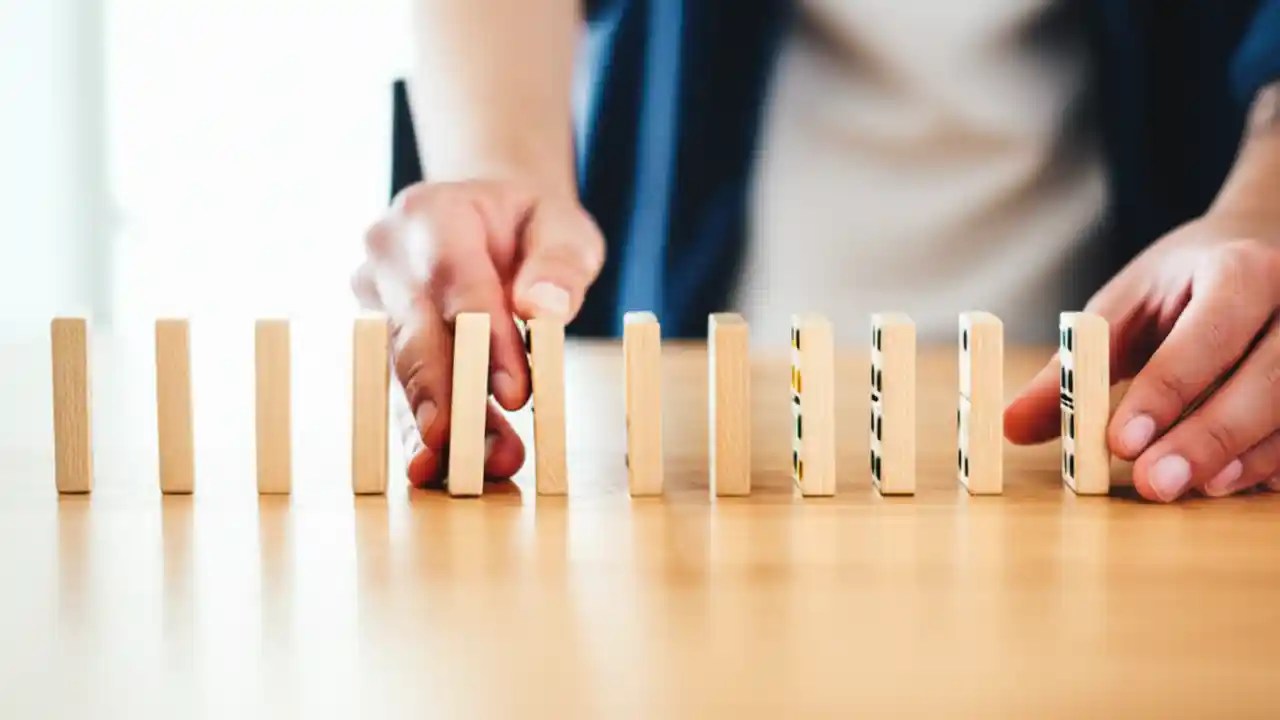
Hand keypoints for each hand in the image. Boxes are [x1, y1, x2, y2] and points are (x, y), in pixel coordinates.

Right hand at [351, 180, 604, 485]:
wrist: (484, 218)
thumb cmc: (528, 224)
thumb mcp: (562, 226)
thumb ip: (560, 262)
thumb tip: (545, 307)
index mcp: (431, 214)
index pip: (457, 283)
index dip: (485, 342)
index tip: (515, 394)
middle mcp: (388, 256)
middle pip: (417, 334)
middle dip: (449, 398)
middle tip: (477, 451)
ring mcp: (376, 300)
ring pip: (408, 372)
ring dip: (442, 426)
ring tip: (479, 468)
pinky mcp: (381, 341)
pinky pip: (403, 391)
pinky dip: (425, 431)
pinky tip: (440, 470)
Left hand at [1005, 213, 1279, 501]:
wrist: (1262, 247)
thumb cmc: (1181, 282)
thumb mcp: (1121, 307)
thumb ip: (1071, 365)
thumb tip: (1010, 426)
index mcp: (1240, 271)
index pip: (1208, 335)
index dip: (1167, 392)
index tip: (1122, 441)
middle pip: (1268, 380)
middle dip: (1209, 438)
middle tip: (1155, 482)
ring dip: (1246, 457)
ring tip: (1195, 487)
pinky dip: (1272, 462)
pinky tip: (1231, 481)